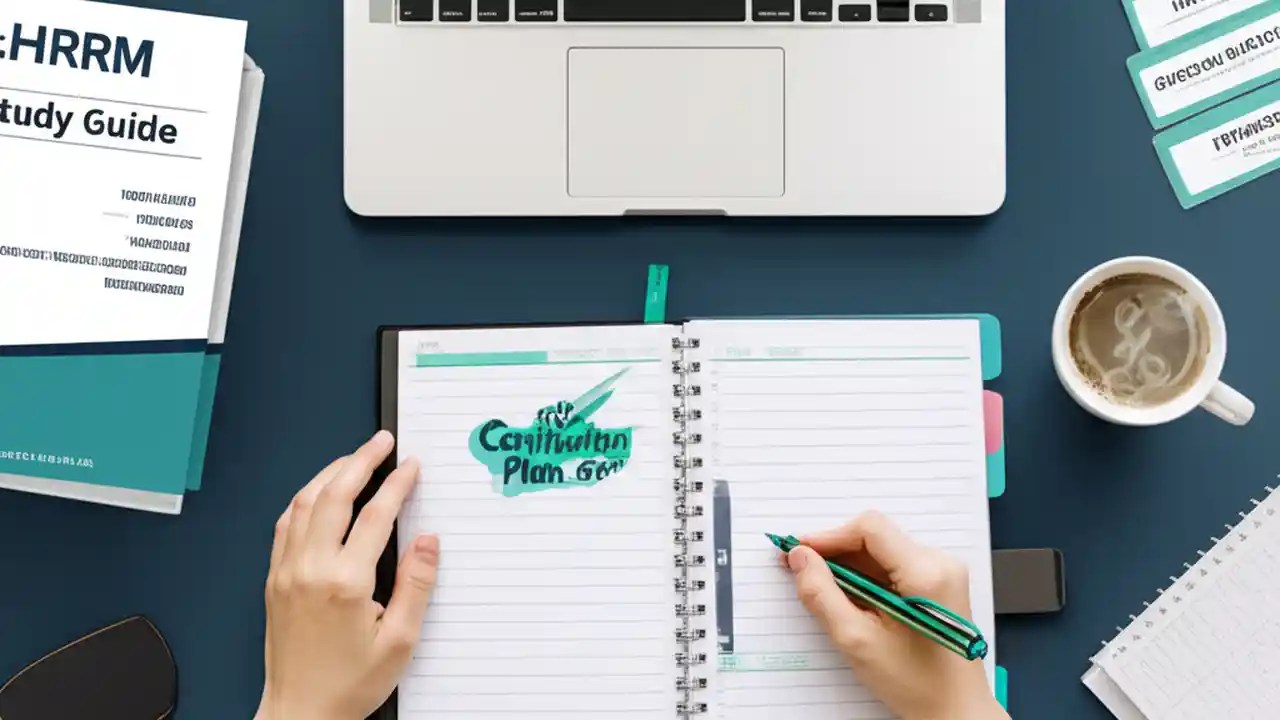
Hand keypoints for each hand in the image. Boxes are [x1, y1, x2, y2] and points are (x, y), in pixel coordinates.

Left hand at [256, 430, 438, 719]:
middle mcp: (310, 570)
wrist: (300, 712)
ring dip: (330, 473)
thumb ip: (416, 586)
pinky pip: (285, 525)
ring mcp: (286, 572)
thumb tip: (427, 541)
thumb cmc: (348, 684)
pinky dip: (304, 499)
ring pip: (304, 503)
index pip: (375, 515)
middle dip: (360, 460)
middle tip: (381, 442)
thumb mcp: (399, 642)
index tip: (411, 466)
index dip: (397, 484)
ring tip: (353, 458)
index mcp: (345, 583)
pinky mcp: (274, 580)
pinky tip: (317, 493)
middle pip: (334, 495)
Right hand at [785, 511, 1007, 719]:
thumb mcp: (858, 641)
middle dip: (836, 552)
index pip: (870, 529)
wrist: (956, 709)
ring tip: (825, 591)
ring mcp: (942, 572)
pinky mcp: (939, 582)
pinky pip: (894, 564)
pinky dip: (867, 576)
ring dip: (850, 566)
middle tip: (802, 570)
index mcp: (927, 573)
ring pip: (882, 550)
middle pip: (875, 538)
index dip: (828, 536)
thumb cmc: (917, 684)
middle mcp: (940, 563)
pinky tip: (852, 599)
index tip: (800, 552)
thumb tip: (800, 558)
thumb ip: (822, 594)